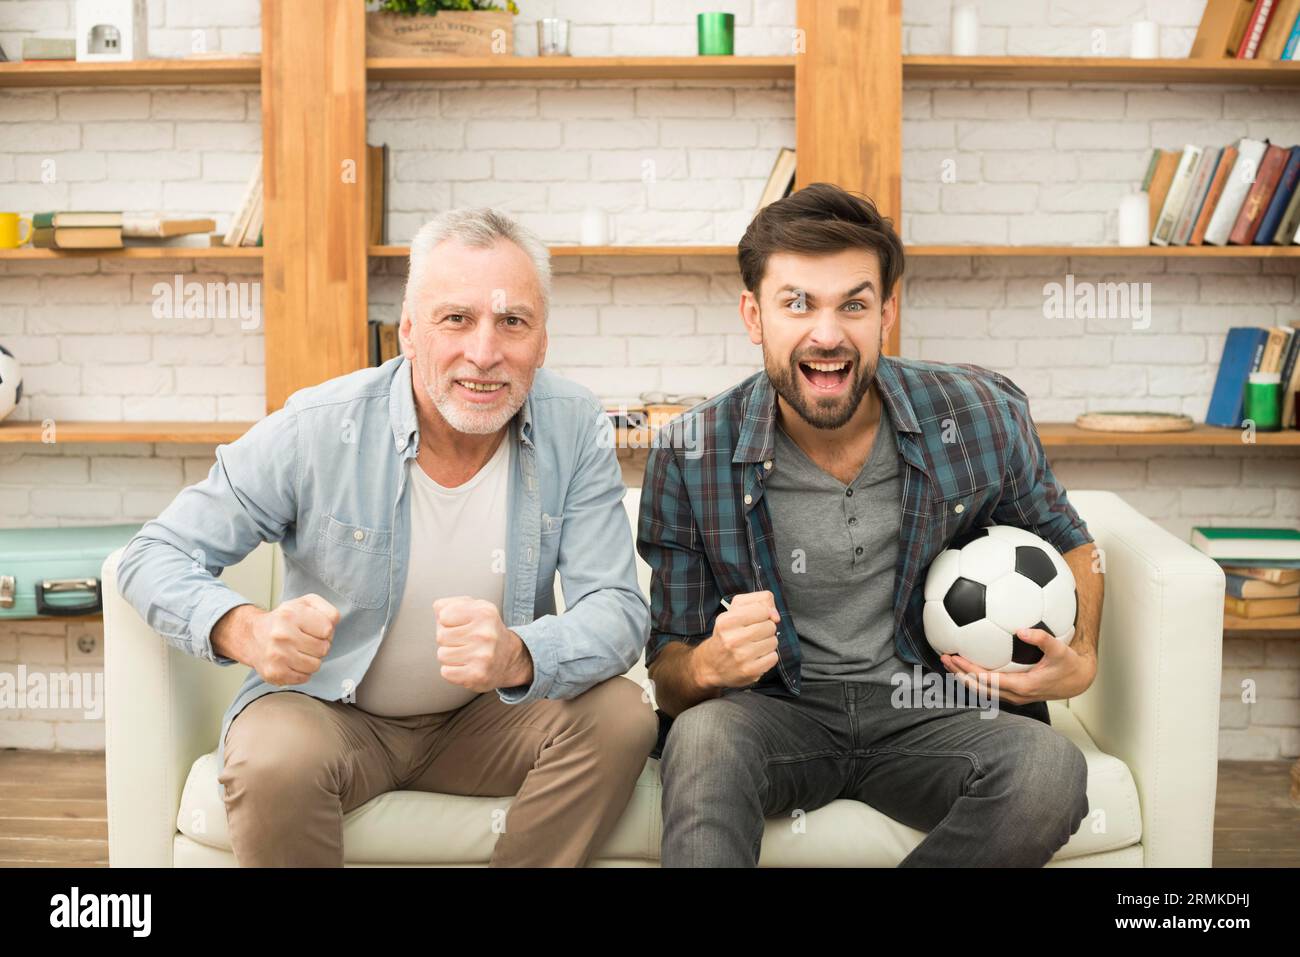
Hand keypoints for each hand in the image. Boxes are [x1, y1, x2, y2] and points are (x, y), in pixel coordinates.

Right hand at [245, 593, 338, 686]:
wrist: (253, 635)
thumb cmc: (284, 620)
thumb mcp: (306, 603)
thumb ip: (327, 610)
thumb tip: (335, 624)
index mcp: (291, 614)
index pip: (328, 629)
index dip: (326, 631)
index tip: (316, 629)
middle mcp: (282, 634)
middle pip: (323, 648)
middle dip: (319, 646)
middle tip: (307, 641)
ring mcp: (277, 655)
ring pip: (316, 665)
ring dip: (312, 660)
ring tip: (300, 651)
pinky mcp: (275, 672)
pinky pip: (305, 678)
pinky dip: (302, 672)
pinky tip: (293, 661)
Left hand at [433, 596, 531, 692]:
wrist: (509, 658)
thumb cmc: (484, 631)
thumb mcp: (474, 608)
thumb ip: (450, 604)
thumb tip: (438, 609)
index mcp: (484, 612)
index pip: (444, 615)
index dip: (448, 621)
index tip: (461, 625)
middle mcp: (485, 633)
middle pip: (441, 636)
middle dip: (448, 640)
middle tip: (465, 641)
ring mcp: (483, 656)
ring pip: (442, 655)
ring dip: (450, 656)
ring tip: (465, 653)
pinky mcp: (477, 675)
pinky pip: (446, 672)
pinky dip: (452, 670)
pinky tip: (466, 666)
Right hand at [691, 590, 780, 689]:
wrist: (711, 665)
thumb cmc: (726, 634)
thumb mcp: (733, 610)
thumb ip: (758, 602)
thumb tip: (776, 616)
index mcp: (727, 621)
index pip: (762, 609)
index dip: (762, 614)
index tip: (754, 620)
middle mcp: (732, 639)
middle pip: (770, 626)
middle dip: (765, 629)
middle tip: (753, 635)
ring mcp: (742, 656)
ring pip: (773, 641)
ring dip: (767, 643)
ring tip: (754, 646)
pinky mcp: (750, 671)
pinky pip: (774, 657)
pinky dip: (768, 657)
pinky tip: (756, 657)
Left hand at [941, 627, 1097, 704]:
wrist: (1078, 680)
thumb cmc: (1069, 664)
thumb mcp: (1060, 650)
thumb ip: (1042, 639)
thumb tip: (1022, 630)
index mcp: (1023, 686)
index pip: (989, 680)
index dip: (969, 670)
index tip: (955, 657)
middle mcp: (1016, 695)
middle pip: (980, 688)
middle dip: (960, 674)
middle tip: (944, 658)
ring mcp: (1015, 696)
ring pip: (983, 690)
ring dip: (965, 677)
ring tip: (949, 663)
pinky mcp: (1015, 693)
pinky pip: (990, 688)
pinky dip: (976, 679)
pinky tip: (967, 666)